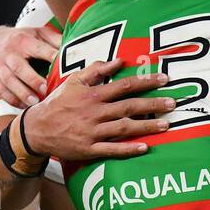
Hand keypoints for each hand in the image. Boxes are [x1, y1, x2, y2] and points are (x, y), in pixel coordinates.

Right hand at [0, 24, 62, 107]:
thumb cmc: (21, 39)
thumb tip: (76, 46)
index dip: (51, 56)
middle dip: (33, 80)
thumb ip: (55, 39)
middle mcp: (9, 53)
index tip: (63, 67)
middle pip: (19, 68)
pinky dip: (12, 99)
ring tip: (35, 102)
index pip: (39, 48)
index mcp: (23, 40)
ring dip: (22, 93)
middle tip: (46, 90)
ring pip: (9, 81)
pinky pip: (0, 90)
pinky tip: (24, 106)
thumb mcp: (37, 33)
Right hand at [22, 59, 174, 160]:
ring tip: (167, 125)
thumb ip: (96, 70)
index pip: (124, 85)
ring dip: (147, 126)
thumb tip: (118, 60)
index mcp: (92, 95)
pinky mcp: (89, 149)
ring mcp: (92, 131)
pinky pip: (112, 149)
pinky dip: (128, 148)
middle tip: (173, 103)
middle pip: (129, 106)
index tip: (164, 78)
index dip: (145, 81)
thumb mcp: (73, 81)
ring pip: (124, 128)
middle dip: (153, 104)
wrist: (36, 129)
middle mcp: (94, 112)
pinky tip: (145, 147)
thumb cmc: (58, 103)